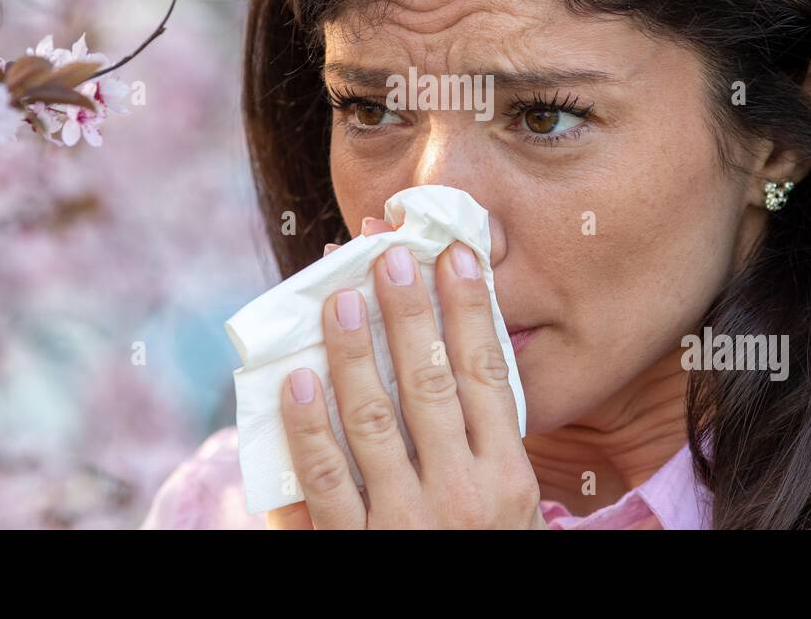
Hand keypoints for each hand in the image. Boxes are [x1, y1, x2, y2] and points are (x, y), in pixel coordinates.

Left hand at [268, 218, 545, 528]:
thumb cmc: (485, 555)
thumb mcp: (512, 508)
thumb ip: (489, 445)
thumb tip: (466, 361)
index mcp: (509, 478)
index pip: (488, 374)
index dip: (469, 309)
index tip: (452, 255)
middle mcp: (462, 495)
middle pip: (431, 383)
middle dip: (408, 312)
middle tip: (388, 255)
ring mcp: (406, 522)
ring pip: (373, 420)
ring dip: (353, 353)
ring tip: (339, 299)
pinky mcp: (354, 548)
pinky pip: (324, 481)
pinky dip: (307, 428)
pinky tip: (298, 381)